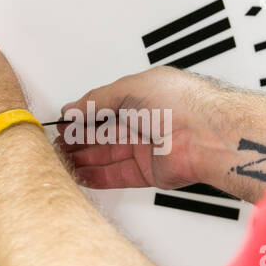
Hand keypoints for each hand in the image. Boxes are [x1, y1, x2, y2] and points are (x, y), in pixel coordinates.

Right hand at [56, 67, 237, 190]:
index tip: (64, 123)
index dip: (83, 115)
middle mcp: (147, 121)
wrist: (207, 136)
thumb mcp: (129, 89)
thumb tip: (75, 107)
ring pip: (109, 155)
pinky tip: (82, 174)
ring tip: (63, 160)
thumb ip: (98, 100)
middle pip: (104, 133)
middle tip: (58, 144)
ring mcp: (149, 147)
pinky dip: (99, 176)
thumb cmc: (182, 104)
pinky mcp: (151, 172)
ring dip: (85, 158)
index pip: (105, 106)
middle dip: (79, 139)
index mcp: (143, 96)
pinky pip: (120, 175)